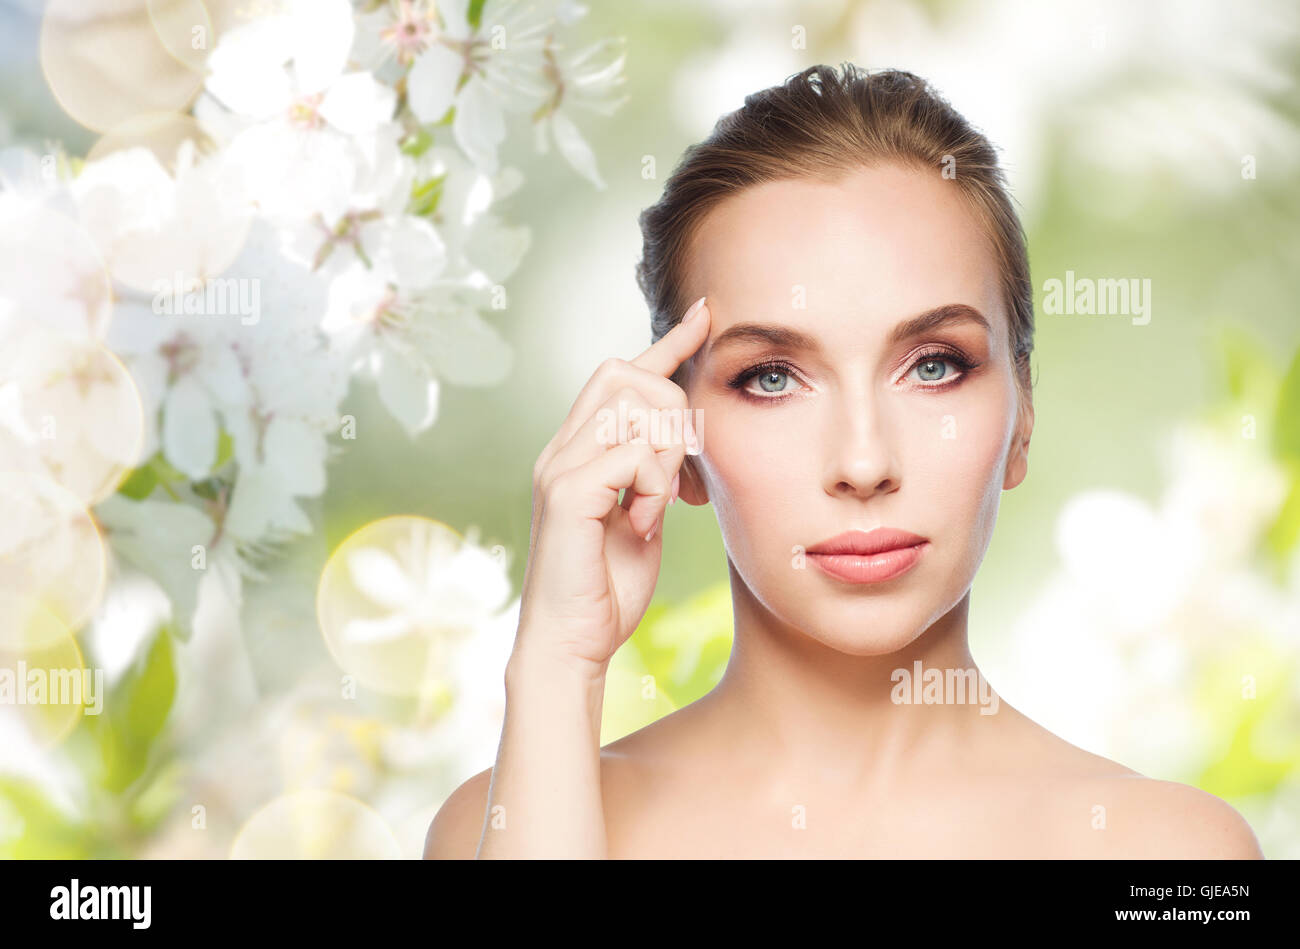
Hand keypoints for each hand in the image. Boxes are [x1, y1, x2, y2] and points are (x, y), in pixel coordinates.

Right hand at [513, 296, 709, 675]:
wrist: (572, 646)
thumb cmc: (606, 589)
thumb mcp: (642, 517)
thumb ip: (652, 475)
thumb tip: (679, 444)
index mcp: (578, 451)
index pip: (620, 374)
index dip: (666, 343)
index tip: (707, 316)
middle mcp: (561, 450)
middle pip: (627, 374)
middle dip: (673, 410)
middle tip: (685, 474)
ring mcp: (559, 468)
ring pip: (633, 406)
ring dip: (667, 453)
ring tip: (664, 505)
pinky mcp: (567, 494)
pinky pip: (632, 452)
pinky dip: (655, 484)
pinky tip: (648, 522)